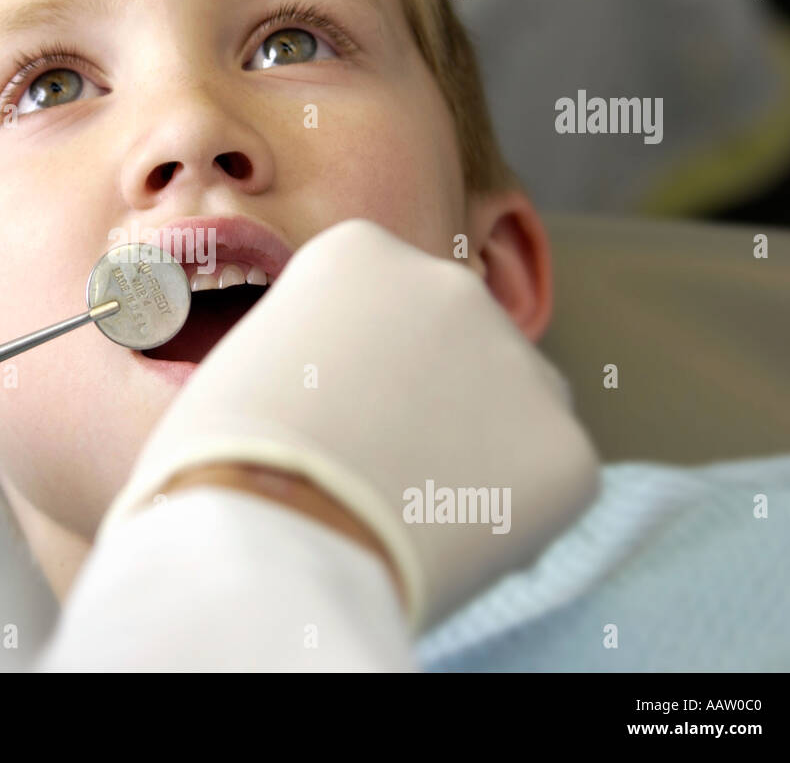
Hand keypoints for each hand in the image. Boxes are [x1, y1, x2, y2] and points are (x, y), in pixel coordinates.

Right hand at [99, 218, 599, 631]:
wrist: (272, 537)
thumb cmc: (223, 459)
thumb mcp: (246, 361)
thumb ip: (312, 346)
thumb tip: (339, 383)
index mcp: (361, 251)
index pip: (380, 302)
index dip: (358, 367)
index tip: (329, 417)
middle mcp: (450, 283)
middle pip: (453, 342)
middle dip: (429, 397)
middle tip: (377, 467)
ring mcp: (518, 360)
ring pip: (509, 405)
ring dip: (475, 446)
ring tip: (408, 510)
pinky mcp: (566, 447)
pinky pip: (544, 479)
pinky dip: (509, 514)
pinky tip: (444, 540)